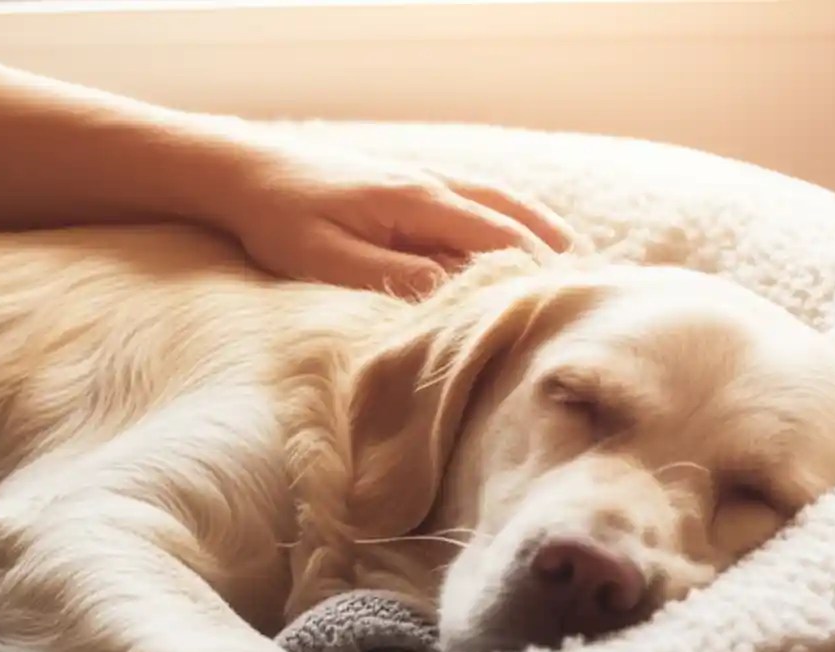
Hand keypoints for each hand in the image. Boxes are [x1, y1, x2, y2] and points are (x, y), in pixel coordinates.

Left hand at [219, 141, 581, 297]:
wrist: (245, 169)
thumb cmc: (280, 218)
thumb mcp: (328, 259)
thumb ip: (391, 277)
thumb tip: (453, 292)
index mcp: (416, 202)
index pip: (493, 236)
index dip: (532, 269)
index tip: (565, 299)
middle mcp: (429, 184)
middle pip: (507, 214)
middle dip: (548, 248)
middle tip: (588, 283)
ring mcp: (419, 180)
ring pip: (494, 200)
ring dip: (534, 225)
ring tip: (571, 254)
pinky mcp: (404, 185)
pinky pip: (471, 197)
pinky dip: (504, 213)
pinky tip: (510, 230)